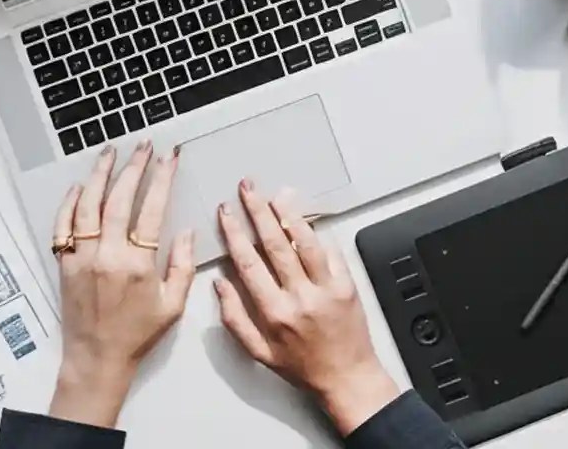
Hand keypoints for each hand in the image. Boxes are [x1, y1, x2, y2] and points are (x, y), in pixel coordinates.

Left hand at [48, 141, 195, 428]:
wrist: (97, 357)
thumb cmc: (137, 334)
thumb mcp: (173, 305)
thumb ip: (182, 266)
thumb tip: (186, 232)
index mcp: (137, 265)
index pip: (152, 210)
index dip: (161, 179)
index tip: (169, 158)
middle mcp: (107, 256)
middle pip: (118, 199)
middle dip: (133, 167)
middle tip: (143, 146)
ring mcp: (82, 257)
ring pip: (87, 205)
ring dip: (99, 175)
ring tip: (110, 152)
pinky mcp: (64, 263)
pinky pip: (63, 226)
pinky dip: (69, 203)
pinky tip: (80, 186)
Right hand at [215, 180, 400, 435]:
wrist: (347, 378)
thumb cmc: (303, 367)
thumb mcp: (259, 351)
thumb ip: (235, 318)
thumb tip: (220, 284)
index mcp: (274, 312)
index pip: (249, 262)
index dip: (235, 233)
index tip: (226, 214)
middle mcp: (299, 297)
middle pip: (275, 243)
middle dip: (258, 211)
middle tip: (248, 189)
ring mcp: (326, 289)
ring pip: (305, 242)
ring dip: (290, 214)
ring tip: (277, 194)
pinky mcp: (347, 286)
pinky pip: (331, 253)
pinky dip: (319, 234)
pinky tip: (307, 219)